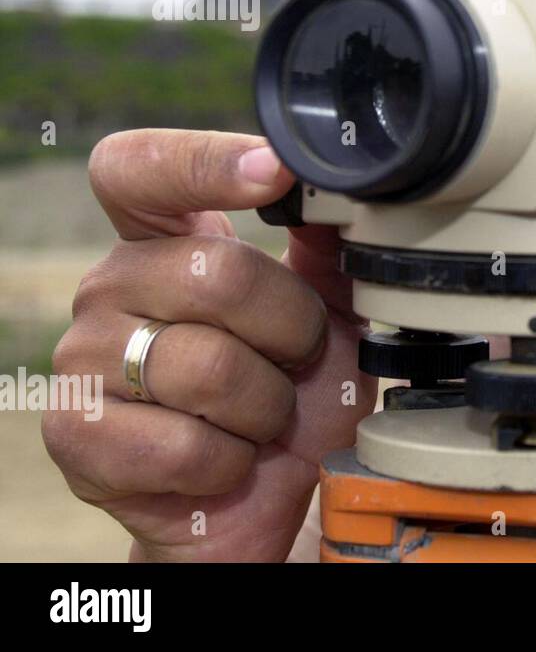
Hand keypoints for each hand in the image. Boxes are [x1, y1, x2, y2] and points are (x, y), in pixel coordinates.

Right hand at [42, 128, 376, 560]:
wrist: (264, 495)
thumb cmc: (290, 391)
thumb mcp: (327, 311)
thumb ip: (328, 245)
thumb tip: (340, 187)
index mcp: (163, 239)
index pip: (139, 168)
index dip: (202, 160)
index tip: (275, 172)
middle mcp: (110, 287)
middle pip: (216, 273)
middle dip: (290, 329)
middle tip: (296, 361)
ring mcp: (83, 360)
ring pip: (208, 368)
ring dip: (267, 406)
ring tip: (262, 417)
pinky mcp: (75, 437)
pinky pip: (182, 446)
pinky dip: (230, 463)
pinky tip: (227, 460)